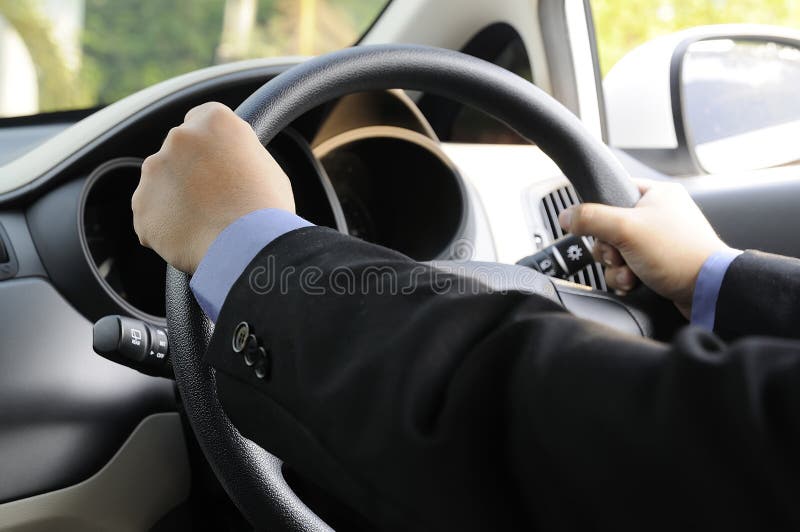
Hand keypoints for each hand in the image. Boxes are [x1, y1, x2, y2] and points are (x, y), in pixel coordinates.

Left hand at [132, 102, 294, 272]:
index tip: (219, 164)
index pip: (202, 121)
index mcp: (214, 122)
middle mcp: (179, 138)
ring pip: (161, 182)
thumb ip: (237, 153)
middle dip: (191, 171)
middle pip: (179, 151)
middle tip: (216, 198)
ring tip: (206, 222)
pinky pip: (151, 215)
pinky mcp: (142, 207)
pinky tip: (192, 237)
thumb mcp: (265, 164)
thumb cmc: (266, 209)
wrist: (249, 247)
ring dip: (176, 197)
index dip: (212, 147)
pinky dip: (166, 226)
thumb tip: (228, 162)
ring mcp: (154, 172)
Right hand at [559, 180, 731, 317]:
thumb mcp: (626, 228)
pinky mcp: (658, 264)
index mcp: (656, 195)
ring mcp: (658, 242)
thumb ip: (590, 218)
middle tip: (619, 254)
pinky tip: (634, 283)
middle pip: (609, 228)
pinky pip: (627, 268)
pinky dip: (625, 278)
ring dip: (615, 267)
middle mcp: (658, 215)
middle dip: (608, 249)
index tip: (596, 227)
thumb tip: (565, 216)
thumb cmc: (678, 254)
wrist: (708, 291)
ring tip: (630, 273)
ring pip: (615, 252)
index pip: (613, 192)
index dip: (599, 212)